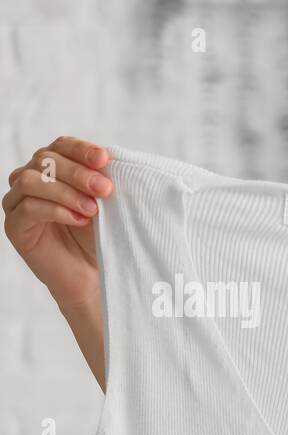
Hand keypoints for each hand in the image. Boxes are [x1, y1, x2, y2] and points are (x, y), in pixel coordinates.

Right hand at [3, 136, 112, 312]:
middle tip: (104, 189)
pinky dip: (56, 210)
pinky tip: (78, 220)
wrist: (91, 274)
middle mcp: (31, 179)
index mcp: (53, 168)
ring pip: (31, 180)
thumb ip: (102, 180)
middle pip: (45, 159)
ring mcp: (18, 202)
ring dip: (65, 191)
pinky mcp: (14, 226)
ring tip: (92, 209)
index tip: (104, 159)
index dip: (81, 149)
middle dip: (78, 172)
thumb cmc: (98, 235)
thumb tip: (110, 160)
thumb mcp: (105, 203)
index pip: (61, 145)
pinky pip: (28, 208)